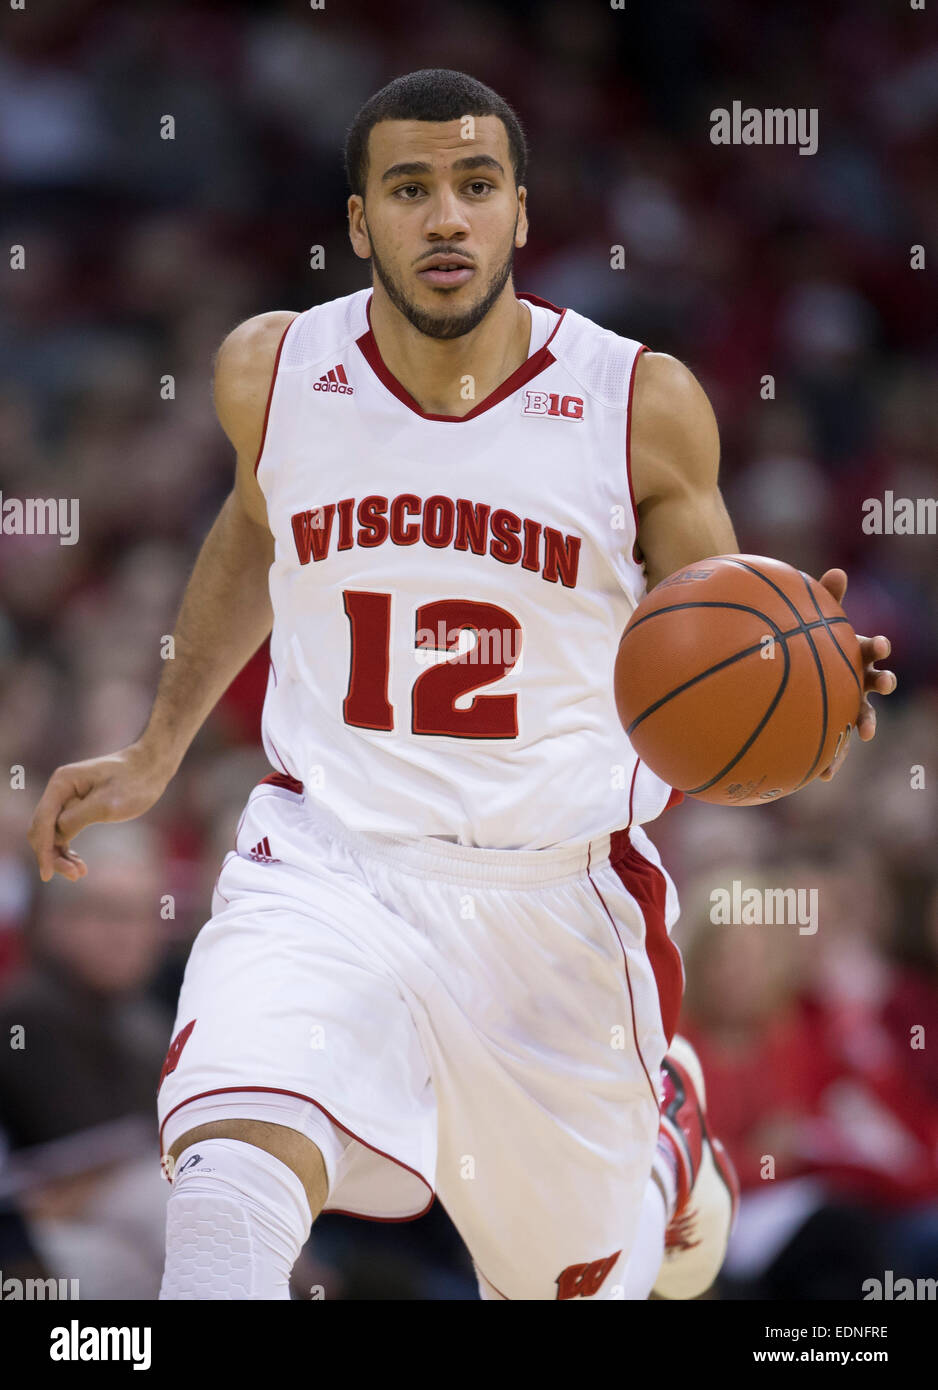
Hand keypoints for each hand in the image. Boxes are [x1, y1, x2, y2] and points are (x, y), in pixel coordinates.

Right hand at [27, 741, 174, 882]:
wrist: (152, 767)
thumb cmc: (134, 782)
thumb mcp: (108, 803)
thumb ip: (77, 818)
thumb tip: (56, 836)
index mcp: (62, 783)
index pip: (43, 821)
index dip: (43, 849)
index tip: (47, 875)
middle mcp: (59, 789)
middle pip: (42, 829)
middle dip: (52, 855)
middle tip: (75, 875)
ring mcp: (67, 798)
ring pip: (52, 834)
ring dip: (60, 855)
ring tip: (79, 873)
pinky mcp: (77, 806)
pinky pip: (64, 832)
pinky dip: (67, 848)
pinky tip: (80, 864)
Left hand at [816, 569, 896, 780]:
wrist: (793, 667)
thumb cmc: (808, 641)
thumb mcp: (815, 620)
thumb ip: (825, 597)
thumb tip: (838, 571)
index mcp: (854, 654)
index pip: (871, 648)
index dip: (877, 646)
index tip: (879, 644)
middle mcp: (858, 679)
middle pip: (877, 681)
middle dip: (884, 682)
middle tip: (885, 682)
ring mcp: (849, 703)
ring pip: (863, 714)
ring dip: (867, 722)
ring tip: (866, 732)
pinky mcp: (834, 725)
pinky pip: (833, 741)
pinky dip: (832, 757)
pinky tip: (822, 774)